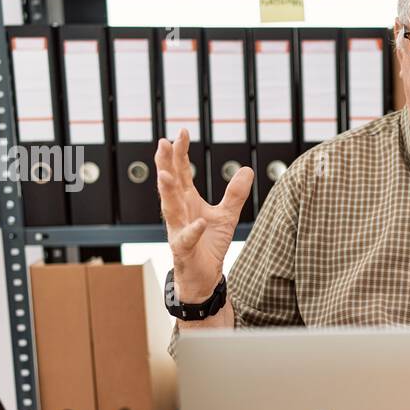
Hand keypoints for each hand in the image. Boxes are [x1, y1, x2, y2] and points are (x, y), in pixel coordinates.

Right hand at [155, 129, 252, 301]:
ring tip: (166, 175)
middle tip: (163, 143)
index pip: (181, 172)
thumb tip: (247, 169)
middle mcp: (179, 212)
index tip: (182, 132)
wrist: (204, 276)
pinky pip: (186, 239)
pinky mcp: (183, 250)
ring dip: (167, 192)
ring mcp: (178, 230)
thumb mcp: (227, 216)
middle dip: (166, 164)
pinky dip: (193, 230)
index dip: (180, 153)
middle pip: (170, 185)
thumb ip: (235, 194)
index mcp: (187, 201)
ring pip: (169, 209)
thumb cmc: (209, 245)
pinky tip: (199, 221)